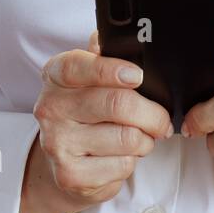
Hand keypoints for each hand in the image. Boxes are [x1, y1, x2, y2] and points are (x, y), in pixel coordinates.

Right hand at [19, 29, 172, 212]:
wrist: (64, 164)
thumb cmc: (86, 114)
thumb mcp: (90, 80)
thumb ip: (104, 57)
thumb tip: (122, 36)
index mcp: (55, 76)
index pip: (80, 65)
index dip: (112, 69)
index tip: (138, 76)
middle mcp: (50, 107)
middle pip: (117, 104)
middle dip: (152, 114)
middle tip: (162, 120)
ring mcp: (57, 143)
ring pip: (127, 138)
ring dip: (145, 140)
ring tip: (140, 138)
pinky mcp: (70, 175)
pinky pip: (122, 165)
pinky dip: (132, 162)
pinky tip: (121, 157)